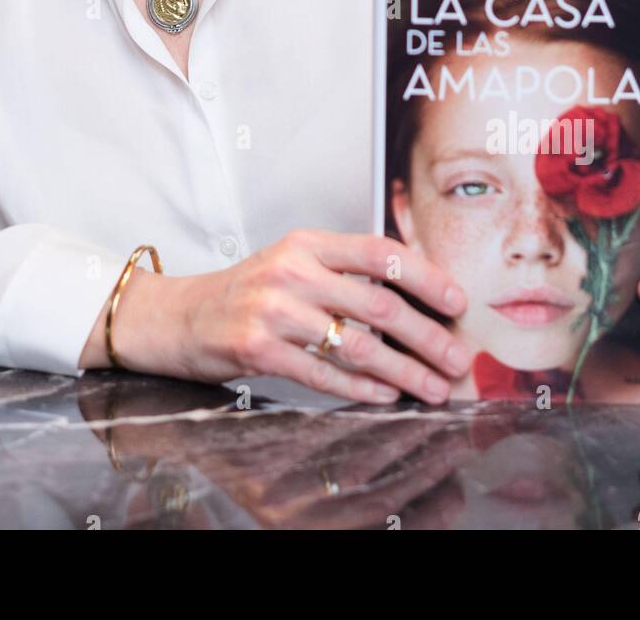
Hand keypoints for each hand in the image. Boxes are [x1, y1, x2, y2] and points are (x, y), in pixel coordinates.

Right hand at [130, 229, 470, 404]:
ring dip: (405, 371)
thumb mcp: (293, 262)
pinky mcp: (258, 349)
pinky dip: (361, 389)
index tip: (458, 300)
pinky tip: (387, 395)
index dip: (425, 277)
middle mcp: (293, 271)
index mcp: (308, 242)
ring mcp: (274, 311)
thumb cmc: (247, 291)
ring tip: (433, 387)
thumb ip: (343, 272)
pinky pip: (323, 374)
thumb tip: (413, 299)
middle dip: (428, 335)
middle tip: (458, 357)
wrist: (181, 315)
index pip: (379, 252)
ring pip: (358, 345)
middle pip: (379, 304)